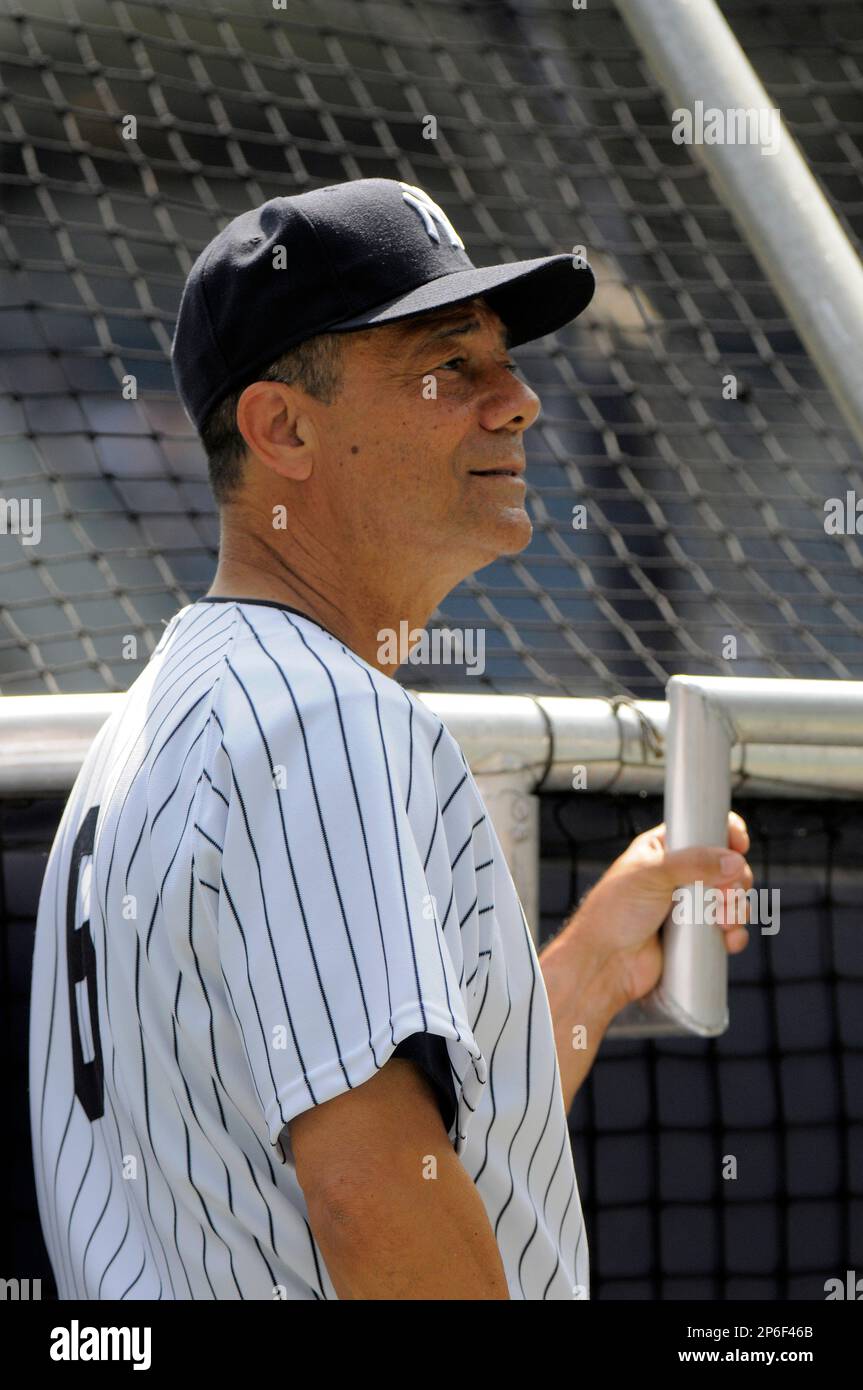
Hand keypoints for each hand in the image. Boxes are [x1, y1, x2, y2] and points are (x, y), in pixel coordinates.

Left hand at [565, 810, 753, 1011]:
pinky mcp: (696, 936)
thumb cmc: (614, 914)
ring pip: (731, 899)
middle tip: (726, 892)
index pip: (702, 830)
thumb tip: (734, 861)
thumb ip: (693, 863)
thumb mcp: (650, 875)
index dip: (725, 833)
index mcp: (663, 849)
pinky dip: (734, 934)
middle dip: (735, 879)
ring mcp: (689, 906)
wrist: (605, 964)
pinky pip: (727, 930)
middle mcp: (679, 875)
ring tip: (723, 919)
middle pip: (726, 866)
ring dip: (736, 908)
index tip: (740, 844)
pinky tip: (728, 938)